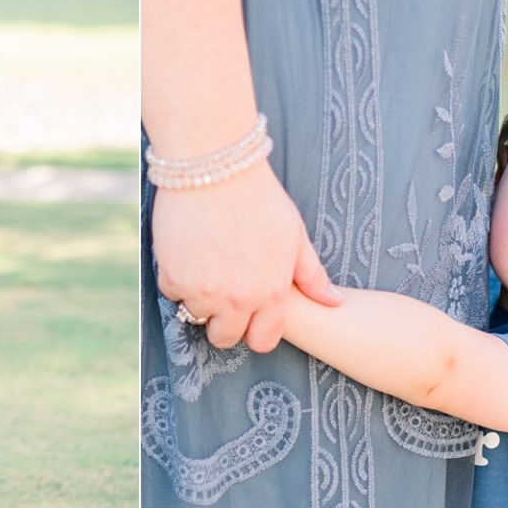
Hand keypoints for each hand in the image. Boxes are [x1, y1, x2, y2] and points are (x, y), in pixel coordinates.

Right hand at [152, 162, 342, 352]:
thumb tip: (334, 302)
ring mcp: (203, 291)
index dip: (256, 328)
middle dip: (224, 320)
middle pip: (226, 337)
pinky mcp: (173, 278)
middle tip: (222, 290)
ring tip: (206, 262)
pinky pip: (173, 293)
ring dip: (199, 297)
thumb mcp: (295, 234)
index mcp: (272, 292)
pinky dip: (177, 278)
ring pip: (196, 315)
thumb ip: (312, 274)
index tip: (249, 312)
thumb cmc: (258, 197)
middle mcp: (238, 299)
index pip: (263, 340)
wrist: (214, 167)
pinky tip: (187, 251)